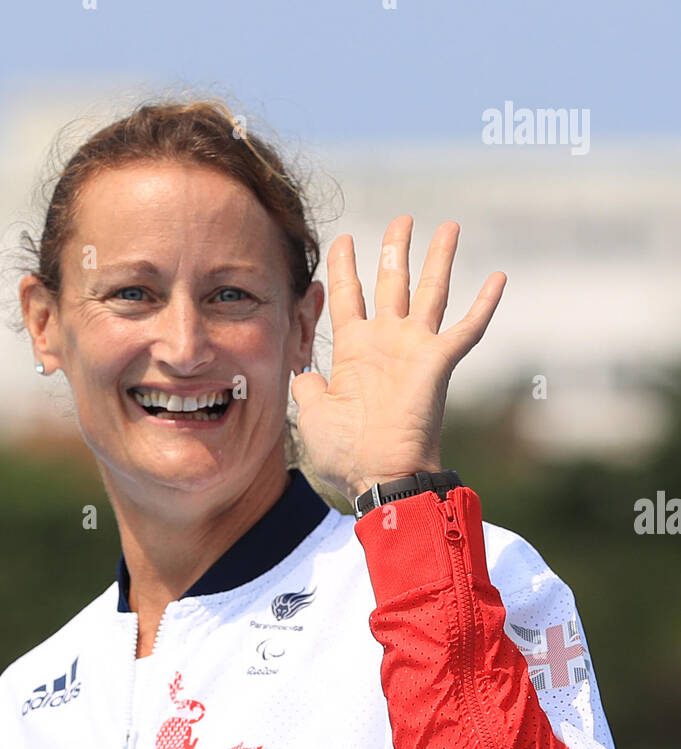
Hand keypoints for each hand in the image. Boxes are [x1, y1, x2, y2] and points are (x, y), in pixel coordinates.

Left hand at [290, 216, 505, 501]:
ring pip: (430, 291)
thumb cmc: (346, 454)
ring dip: (440, 258)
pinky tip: (499, 277)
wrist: (380, 476)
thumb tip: (302, 374)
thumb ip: (308, 387)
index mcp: (354, 351)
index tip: (343, 239)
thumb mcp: (313, 415)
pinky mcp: (439, 363)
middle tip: (402, 218)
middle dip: (396, 249)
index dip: (343, 268)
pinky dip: (485, 304)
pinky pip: (467, 329)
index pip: (346, 297)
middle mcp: (386, 343)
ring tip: (448, 225)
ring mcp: (414, 350)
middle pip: (392, 282)